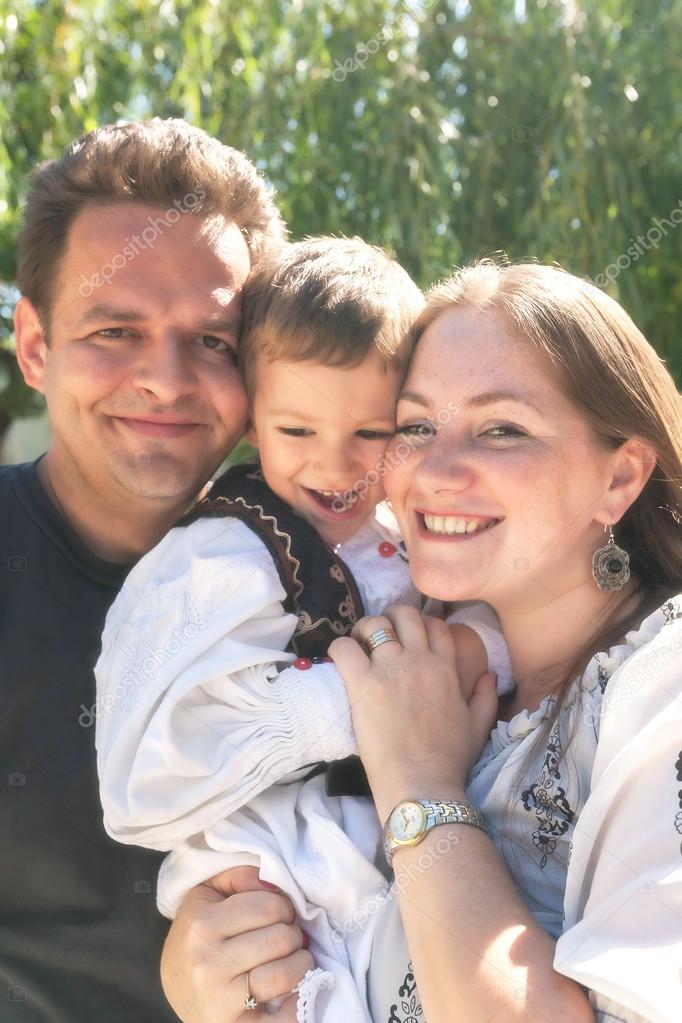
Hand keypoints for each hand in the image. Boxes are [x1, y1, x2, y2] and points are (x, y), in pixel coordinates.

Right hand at [161, 866, 312, 1022]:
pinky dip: (296, 1006)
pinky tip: (296, 994)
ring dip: (300, 964)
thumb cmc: (198, 935)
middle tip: (285, 937)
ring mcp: (219, 997)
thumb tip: (275, 884)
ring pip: (284, 973)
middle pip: (281, 938)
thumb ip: (240, 877)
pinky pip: (280, 1019)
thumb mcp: (208, 894)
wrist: (176, 987)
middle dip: (293, 934)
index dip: (283, 907)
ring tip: (292, 960)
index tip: (279, 914)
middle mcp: (207, 961)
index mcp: (202, 923)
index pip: (269, 906)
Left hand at [329, 605, 497, 818]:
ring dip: (363, 630)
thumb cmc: (449, 759)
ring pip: (373, 624)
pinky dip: (339, 648)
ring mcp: (389, 669)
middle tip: (380, 636)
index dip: (421, 624)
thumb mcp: (478, 726)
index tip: (409, 637)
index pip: (435, 624)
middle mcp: (418, 660)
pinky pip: (344, 648)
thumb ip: (486, 697)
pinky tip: (341, 661)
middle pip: (403, 614)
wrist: (422, 784)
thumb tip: (490, 674)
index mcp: (445, 668)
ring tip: (358, 647)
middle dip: (390, 618)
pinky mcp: (362, 684)